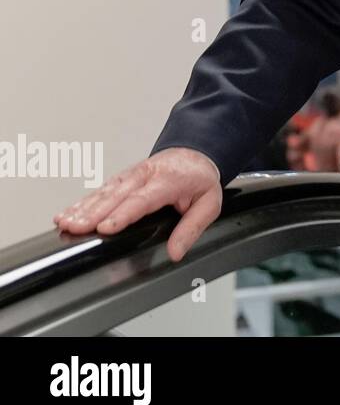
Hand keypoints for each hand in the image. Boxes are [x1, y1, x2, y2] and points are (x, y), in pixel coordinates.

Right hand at [52, 147, 222, 262]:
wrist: (195, 152)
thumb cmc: (200, 179)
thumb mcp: (209, 204)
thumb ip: (192, 228)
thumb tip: (175, 252)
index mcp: (169, 180)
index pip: (142, 199)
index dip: (122, 214)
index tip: (105, 228)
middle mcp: (146, 175)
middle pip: (116, 195)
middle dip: (93, 212)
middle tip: (73, 228)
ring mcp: (131, 174)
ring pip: (104, 191)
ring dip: (83, 207)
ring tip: (64, 222)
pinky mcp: (122, 178)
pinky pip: (101, 190)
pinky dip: (83, 202)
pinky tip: (67, 213)